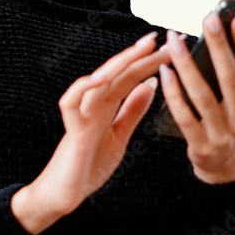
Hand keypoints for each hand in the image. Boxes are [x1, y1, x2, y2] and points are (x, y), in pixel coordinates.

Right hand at [12, 31, 166, 230]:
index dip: (149, 63)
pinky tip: (100, 77)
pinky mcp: (72, 131)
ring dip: (117, 64)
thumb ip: (132, 111)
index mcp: (106, 106)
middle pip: (117, 74)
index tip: (170, 49)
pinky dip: (83, 88)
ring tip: (138, 50)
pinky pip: (71, 104)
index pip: (130, 78)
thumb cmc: (88, 166)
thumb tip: (150, 85)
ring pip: (97, 81)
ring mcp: (81, 116)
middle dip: (138, 56)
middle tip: (161, 39)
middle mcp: (93, 105)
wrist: (64, 195)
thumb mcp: (119, 136)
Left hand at [159, 11, 234, 184]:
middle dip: (218, 46)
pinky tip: (165, 73)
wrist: (227, 175)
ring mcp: (222, 134)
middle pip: (229, 77)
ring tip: (175, 42)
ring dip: (188, 65)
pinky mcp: (201, 146)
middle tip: (208, 18)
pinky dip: (173, 94)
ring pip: (203, 94)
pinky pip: (184, 116)